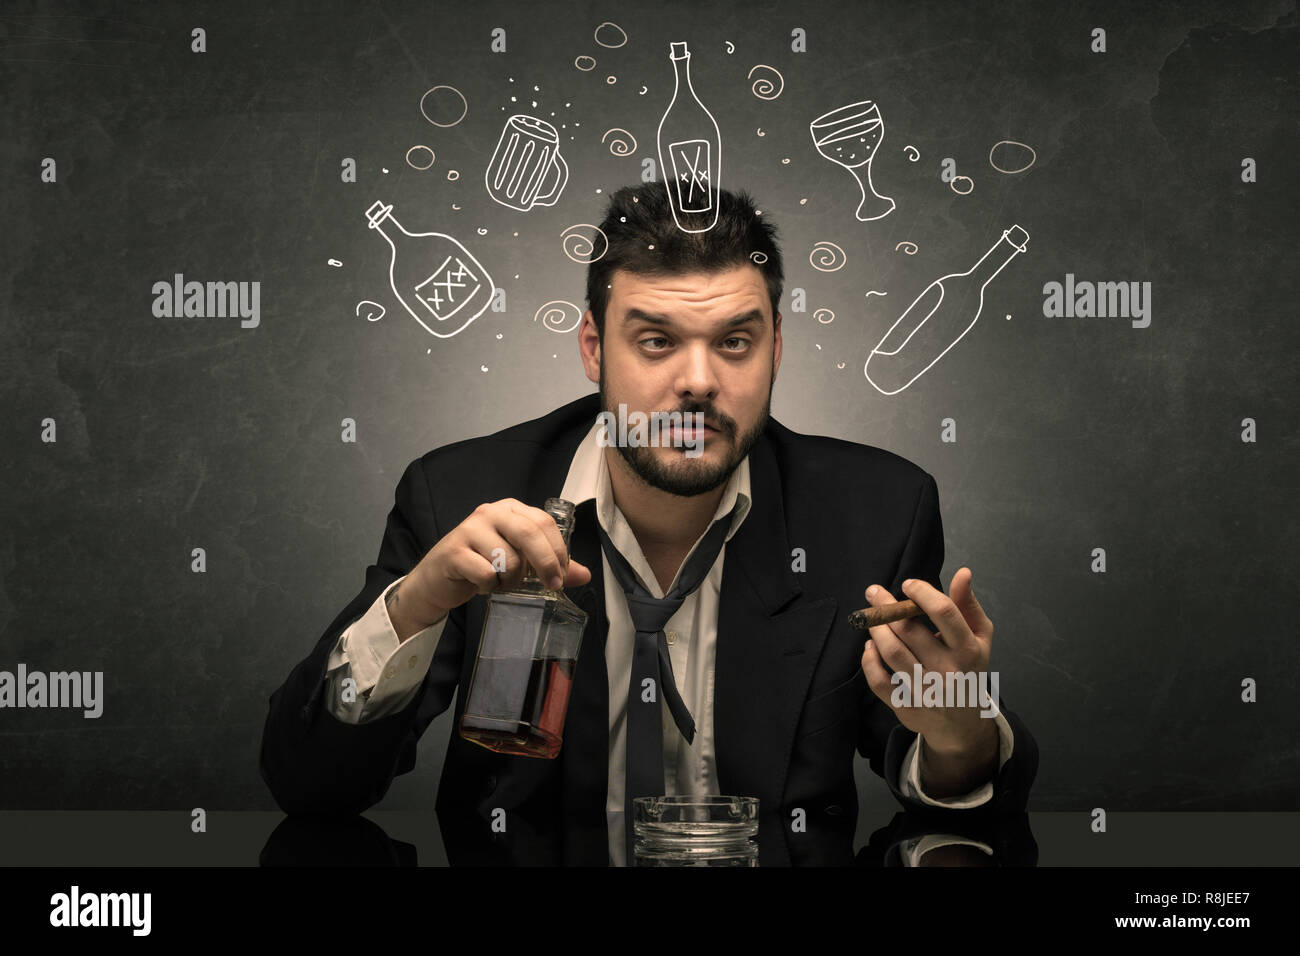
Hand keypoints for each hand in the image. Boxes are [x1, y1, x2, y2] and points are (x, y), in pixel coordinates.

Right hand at [399, 498, 592, 628]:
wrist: (437, 580)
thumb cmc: (481, 565)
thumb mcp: (519, 562)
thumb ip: (550, 566)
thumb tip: (585, 575)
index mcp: (510, 510)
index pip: (544, 523)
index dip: (558, 551)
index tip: (562, 575)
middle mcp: (490, 513)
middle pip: (529, 534)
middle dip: (545, 563)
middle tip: (551, 585)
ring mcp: (470, 530)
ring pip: (508, 559)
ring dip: (510, 580)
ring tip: (501, 583)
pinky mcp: (454, 551)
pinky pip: (485, 573)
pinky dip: (489, 586)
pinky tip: (482, 585)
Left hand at [859, 568, 996, 758]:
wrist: (963, 724)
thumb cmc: (969, 668)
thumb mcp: (979, 637)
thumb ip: (968, 605)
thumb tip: (963, 573)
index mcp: (968, 649)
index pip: (944, 612)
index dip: (921, 592)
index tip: (907, 584)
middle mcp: (947, 670)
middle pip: (910, 629)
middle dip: (886, 605)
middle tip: (873, 592)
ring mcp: (926, 690)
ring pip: (892, 652)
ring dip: (876, 629)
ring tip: (868, 616)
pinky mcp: (906, 706)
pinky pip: (879, 680)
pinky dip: (869, 660)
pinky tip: (870, 646)